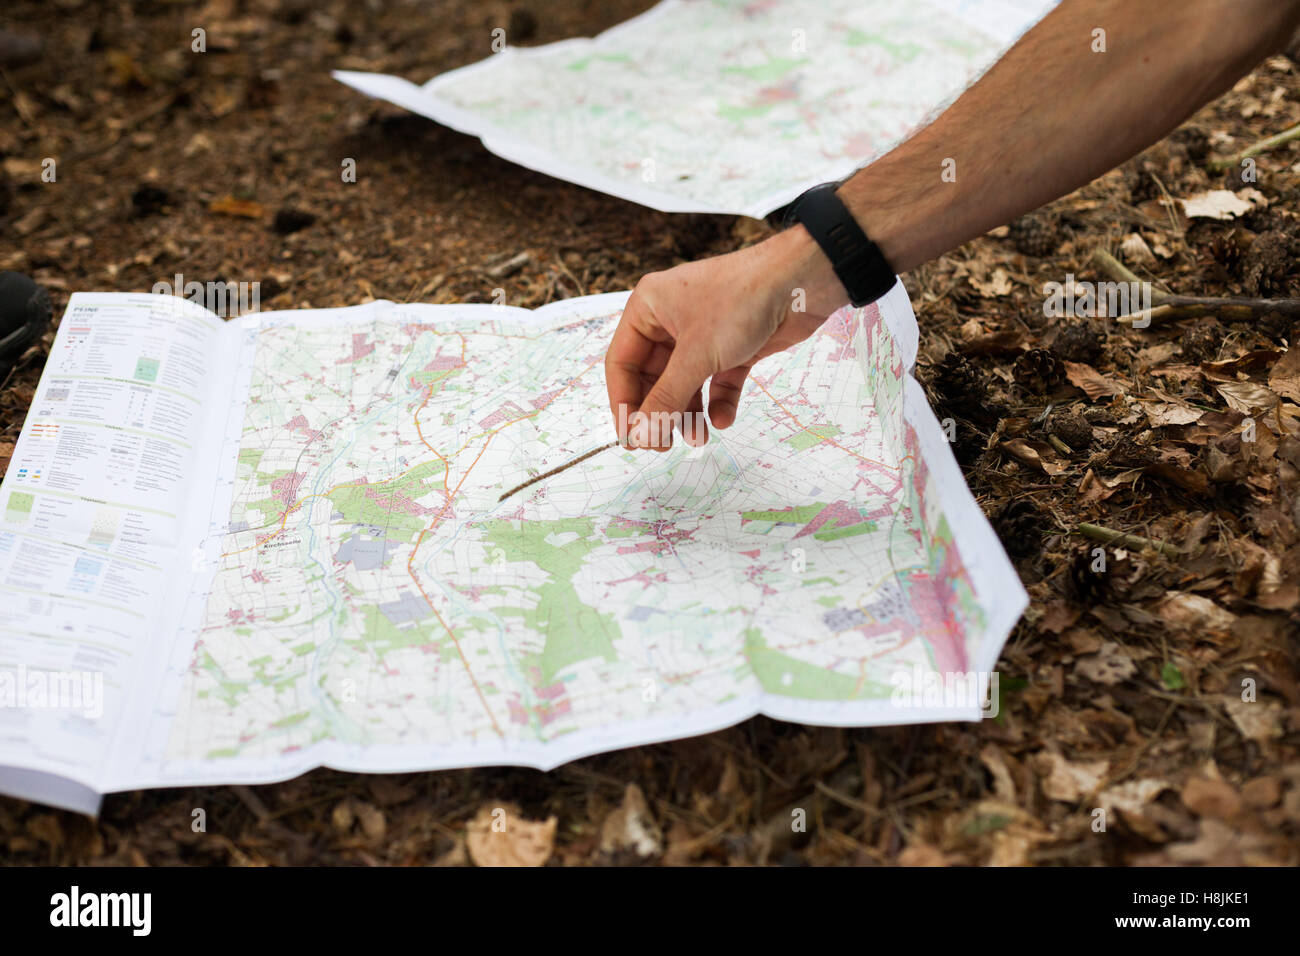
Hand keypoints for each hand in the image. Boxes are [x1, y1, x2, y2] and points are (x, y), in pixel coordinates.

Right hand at [604, 225, 846, 449]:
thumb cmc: (741, 300)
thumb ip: (666, 397)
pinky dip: (719, 402)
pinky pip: (717, 382)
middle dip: (660, 411)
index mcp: (648, 309)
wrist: (801, 283)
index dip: (624, 402)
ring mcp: (703, 334)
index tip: (631, 437)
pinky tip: (723, 419)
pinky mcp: (733, 347)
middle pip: (653, 377)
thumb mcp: (696, 355)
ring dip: (689, 413)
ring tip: (699, 438)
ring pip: (685, 383)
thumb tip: (640, 433)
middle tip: (662, 445)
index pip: (623, 363)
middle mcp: (671, 320)